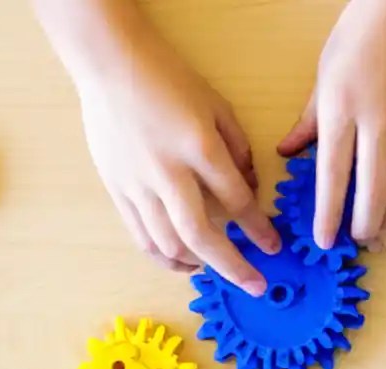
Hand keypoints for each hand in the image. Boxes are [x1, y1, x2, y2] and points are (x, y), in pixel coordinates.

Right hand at [36, 0, 278, 294]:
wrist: (111, 66)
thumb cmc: (169, 81)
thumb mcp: (217, 106)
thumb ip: (238, 148)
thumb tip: (249, 186)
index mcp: (199, 147)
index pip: (237, 201)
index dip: (259, 229)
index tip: (274, 246)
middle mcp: (168, 172)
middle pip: (202, 235)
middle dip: (233, 266)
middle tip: (256, 285)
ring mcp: (138, 185)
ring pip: (168, 243)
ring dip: (197, 265)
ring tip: (215, 271)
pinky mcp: (116, 189)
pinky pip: (141, 236)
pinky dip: (163, 257)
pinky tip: (181, 262)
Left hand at [279, 0, 385, 248]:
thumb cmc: (362, 32)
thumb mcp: (325, 73)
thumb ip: (309, 119)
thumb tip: (289, 154)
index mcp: (342, 109)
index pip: (332, 175)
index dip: (328, 214)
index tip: (324, 240)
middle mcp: (378, 121)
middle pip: (371, 190)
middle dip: (363, 224)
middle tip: (356, 241)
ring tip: (380, 230)